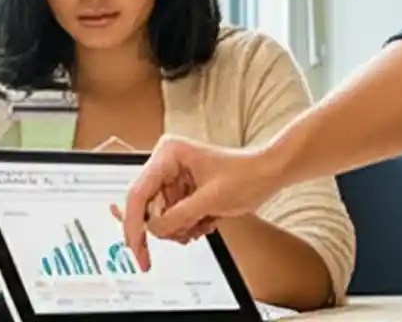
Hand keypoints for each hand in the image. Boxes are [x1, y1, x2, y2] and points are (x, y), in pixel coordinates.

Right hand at [119, 135, 283, 271]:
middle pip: (146, 205)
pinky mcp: (182, 188)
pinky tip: (203, 222)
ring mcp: (173, 176)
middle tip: (167, 245)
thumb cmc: (246, 174)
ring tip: (199, 225)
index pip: (138, 193)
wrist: (268, 173)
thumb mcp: (210, 200)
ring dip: (178, 227)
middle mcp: (166, 162)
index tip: (136, 247)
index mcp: (168, 153)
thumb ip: (178, 216)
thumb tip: (154, 230)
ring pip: (159, 214)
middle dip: (163, 227)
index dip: (134, 224)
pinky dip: (185, 225)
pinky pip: (172, 215)